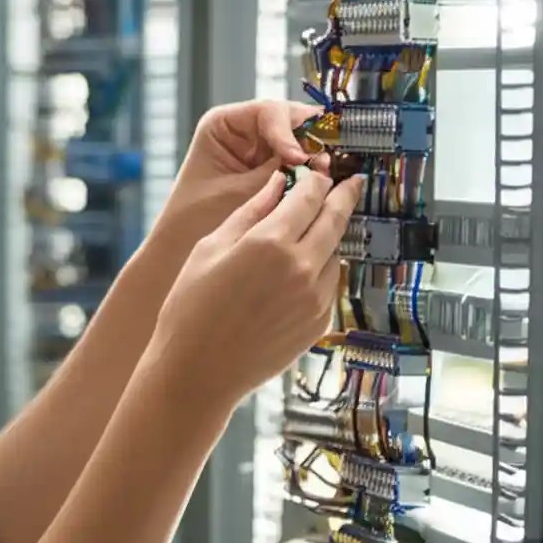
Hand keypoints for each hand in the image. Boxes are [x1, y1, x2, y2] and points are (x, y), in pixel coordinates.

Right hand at [149, 168, 363, 403]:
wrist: (197, 372)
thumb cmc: (190, 308)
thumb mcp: (209, 249)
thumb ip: (249, 212)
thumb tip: (277, 183)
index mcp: (269, 243)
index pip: (310, 196)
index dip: (317, 179)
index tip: (320, 170)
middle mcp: (301, 267)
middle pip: (335, 219)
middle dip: (343, 196)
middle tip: (352, 181)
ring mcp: (315, 298)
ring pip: (334, 252)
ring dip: (328, 235)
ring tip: (313, 229)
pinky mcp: (319, 321)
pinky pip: (328, 283)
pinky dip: (321, 268)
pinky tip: (299, 269)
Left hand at [155, 100, 325, 242]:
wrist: (179, 247)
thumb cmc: (195, 218)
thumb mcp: (238, 193)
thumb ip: (279, 174)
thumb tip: (321, 162)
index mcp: (223, 123)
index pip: (268, 111)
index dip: (289, 132)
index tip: (299, 158)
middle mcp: (243, 130)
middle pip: (292, 120)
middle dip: (312, 141)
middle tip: (325, 165)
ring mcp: (259, 148)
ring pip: (301, 140)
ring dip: (316, 156)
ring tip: (326, 177)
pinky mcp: (271, 169)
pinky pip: (300, 163)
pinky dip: (312, 173)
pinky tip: (322, 186)